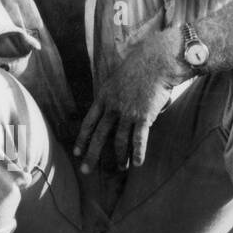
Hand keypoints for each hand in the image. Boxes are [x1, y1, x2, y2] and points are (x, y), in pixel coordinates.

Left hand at [73, 29, 179, 173]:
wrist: (155, 61)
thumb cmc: (138, 68)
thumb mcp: (115, 79)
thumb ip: (111, 96)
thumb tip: (110, 110)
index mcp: (103, 97)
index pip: (88, 123)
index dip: (82, 139)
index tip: (76, 153)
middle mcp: (112, 107)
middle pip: (99, 136)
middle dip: (92, 155)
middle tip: (86, 170)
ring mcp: (127, 113)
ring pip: (119, 141)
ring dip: (119, 157)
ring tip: (120, 168)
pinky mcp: (144, 116)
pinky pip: (138, 139)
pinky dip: (137, 153)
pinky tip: (137, 163)